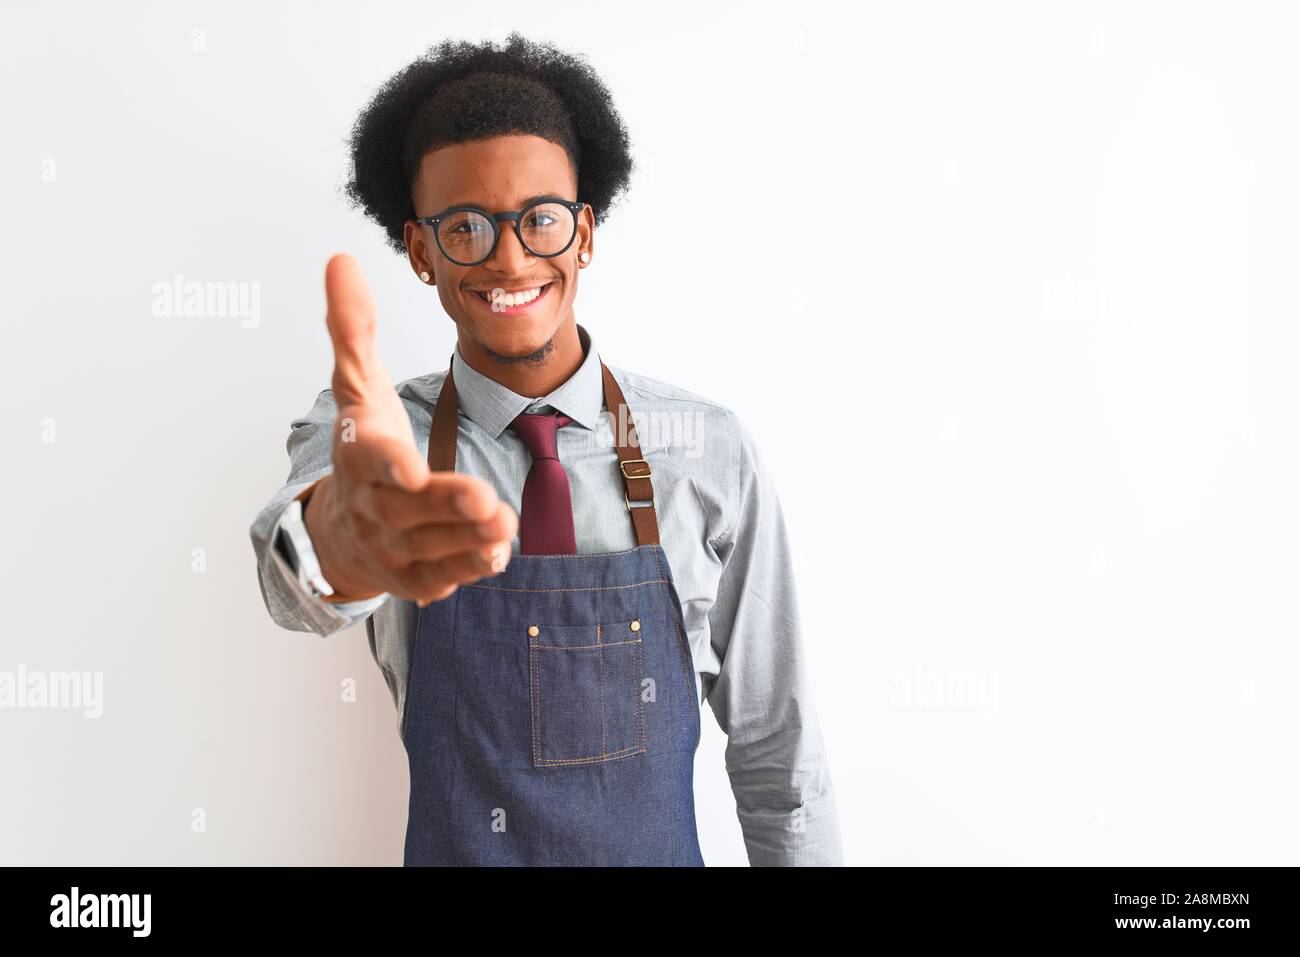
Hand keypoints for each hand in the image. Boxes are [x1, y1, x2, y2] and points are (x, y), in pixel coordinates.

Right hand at [303, 253, 517, 605]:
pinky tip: (497, 553)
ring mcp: (392, 545)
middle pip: (410, 511)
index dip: (391, 468)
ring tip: (505, 525)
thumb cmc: (362, 447)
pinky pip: (442, 577)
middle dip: (448, 508)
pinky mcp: (413, 577)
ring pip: (432, 548)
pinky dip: (468, 568)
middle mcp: (374, 505)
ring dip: (468, 541)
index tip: (411, 472)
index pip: (373, 461)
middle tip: (489, 503)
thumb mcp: (357, 388)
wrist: (341, 527)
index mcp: (360, 455)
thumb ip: (354, 329)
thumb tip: (340, 260)